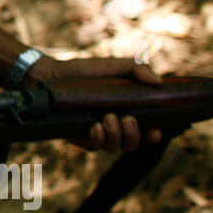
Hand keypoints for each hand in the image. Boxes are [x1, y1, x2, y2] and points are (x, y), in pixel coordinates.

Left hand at [49, 57, 164, 151]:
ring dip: (116, 135)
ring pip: (114, 147)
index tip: (156, 131)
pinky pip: (93, 146)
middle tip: (128, 118)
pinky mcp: (79, 136)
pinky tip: (96, 126)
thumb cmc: (87, 71)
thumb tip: (158, 81)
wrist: (54, 73)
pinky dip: (98, 138)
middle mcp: (113, 126)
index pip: (146, 132)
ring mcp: (96, 133)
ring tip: (109, 117)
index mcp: (126, 112)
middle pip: (131, 144)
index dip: (153, 136)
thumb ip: (138, 69)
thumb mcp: (115, 66)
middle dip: (134, 135)